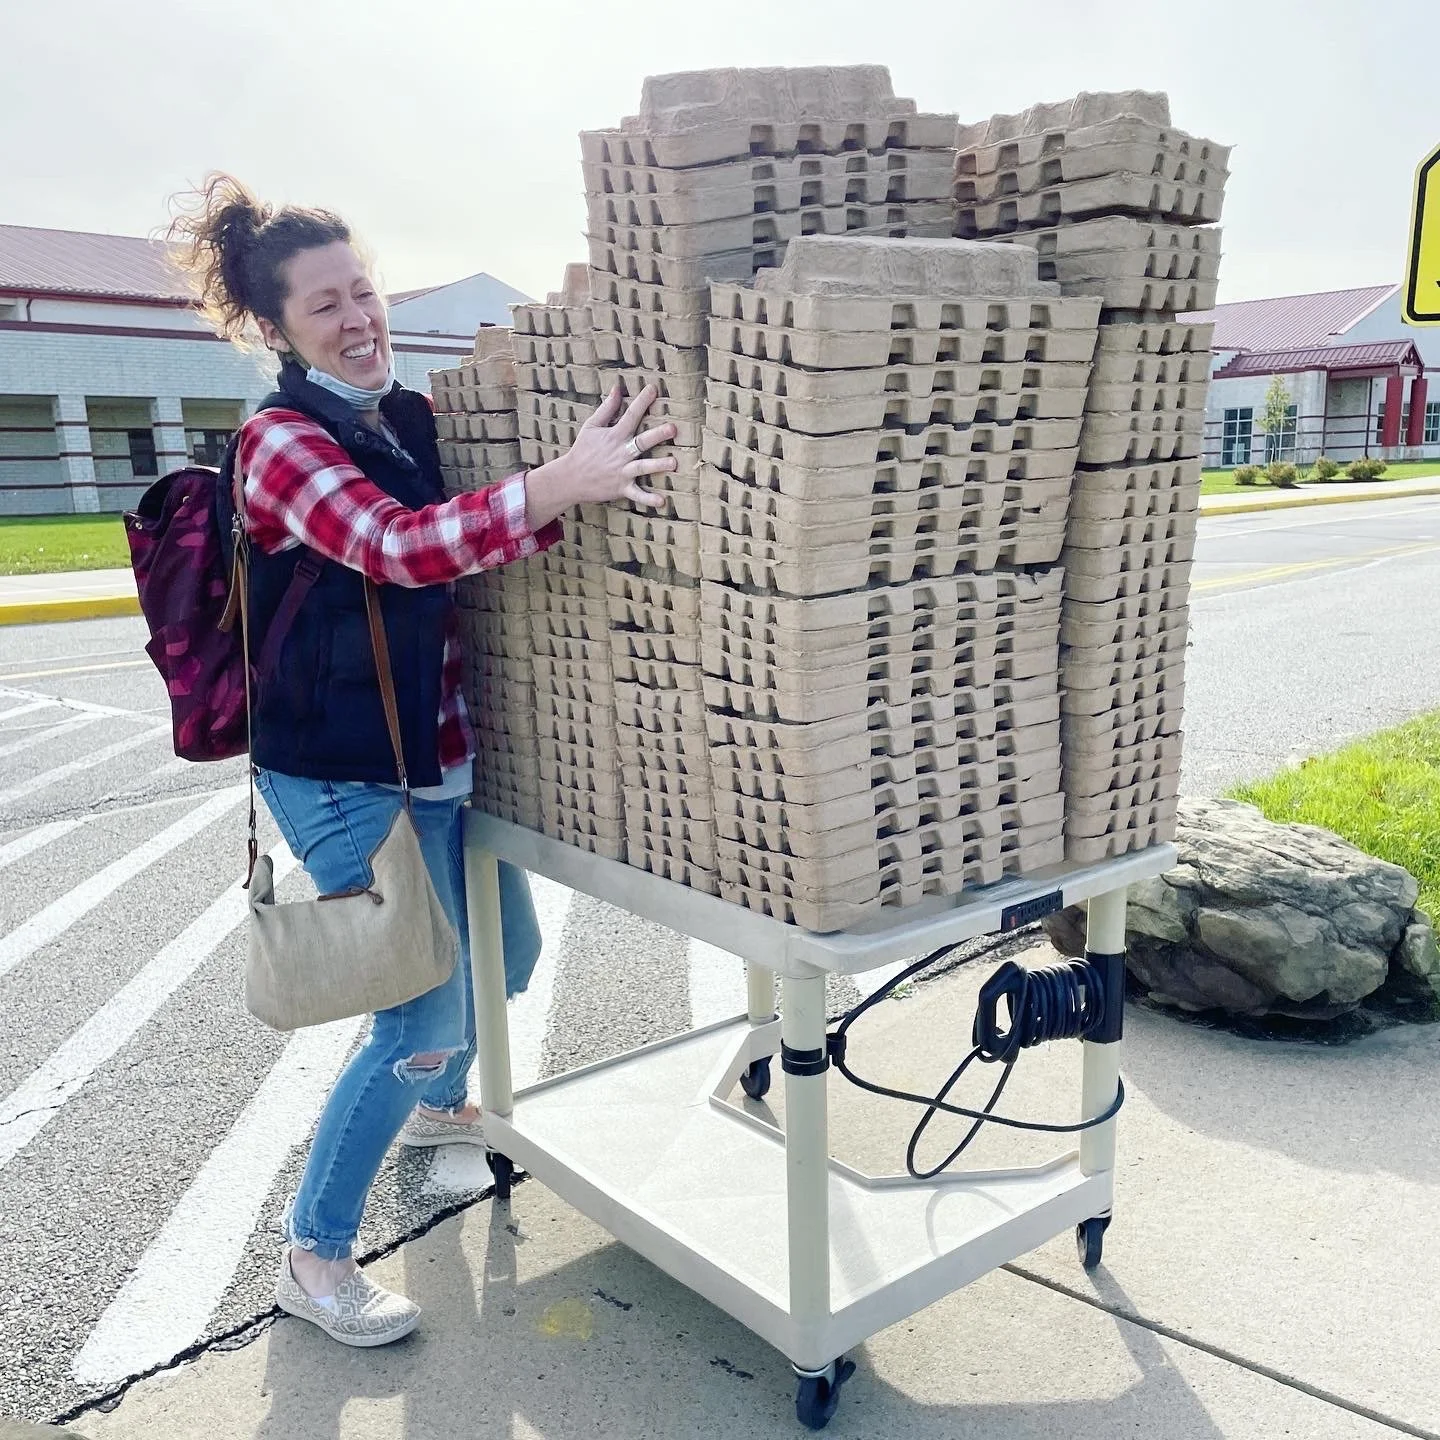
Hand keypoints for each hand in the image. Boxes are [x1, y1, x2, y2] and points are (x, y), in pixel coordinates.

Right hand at [524, 384, 676, 530]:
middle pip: (641, 442)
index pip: (630, 416)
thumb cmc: (583, 450)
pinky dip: (648, 499)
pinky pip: (637, 494)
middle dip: (657, 435)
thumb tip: (617, 388)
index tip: (653, 389)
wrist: (570, 478)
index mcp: (614, 436)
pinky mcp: (621, 488)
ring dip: (657, 465)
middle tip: (673, 428)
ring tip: (673, 463)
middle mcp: (620, 453)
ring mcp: (622, 471)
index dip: (641, 402)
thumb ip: (607, 408)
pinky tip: (662, 501)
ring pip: (642, 467)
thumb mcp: (591, 426)